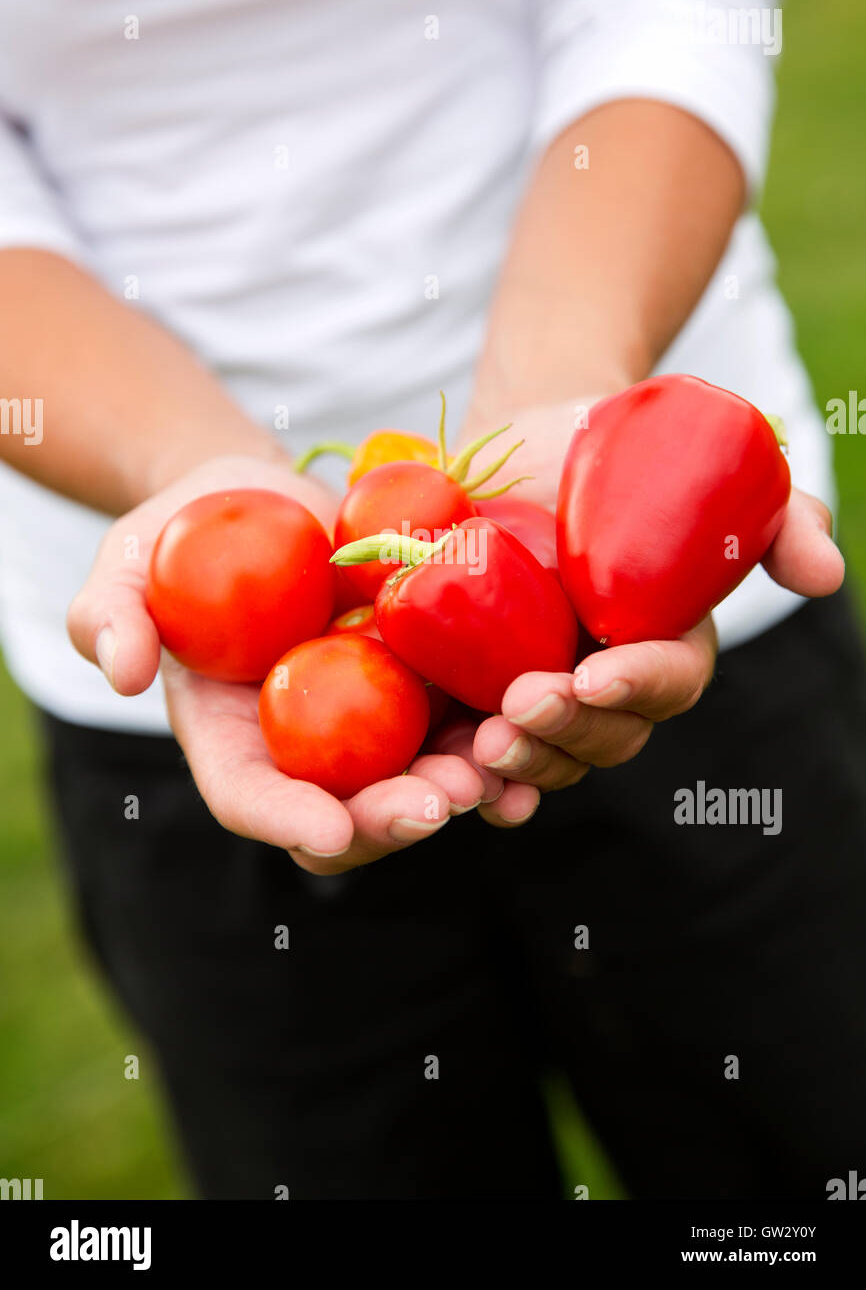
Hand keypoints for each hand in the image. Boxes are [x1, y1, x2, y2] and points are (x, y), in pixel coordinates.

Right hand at [67, 454, 498, 873]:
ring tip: (496, 768)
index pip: (252, 799)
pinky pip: (470, 723)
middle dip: (393, 819)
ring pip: (421, 778)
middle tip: (437, 803)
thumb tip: (126, 673)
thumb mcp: (129, 560)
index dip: (288, 820)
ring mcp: (372, 719)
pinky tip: (537, 724)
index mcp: (233, 737)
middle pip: (349, 813)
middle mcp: (308, 747)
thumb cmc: (185, 530)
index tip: (327, 829)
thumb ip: (112, 614)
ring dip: (463, 785)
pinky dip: (504, 735)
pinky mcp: (427, 680)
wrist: (270, 497)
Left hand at [453, 399, 844, 821]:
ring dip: (525, 762)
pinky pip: (486, 752)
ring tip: (487, 743)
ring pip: (551, 756)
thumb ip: (778, 516)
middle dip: (571, 730)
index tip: (596, 672)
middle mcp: (609, 681)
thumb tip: (826, 576)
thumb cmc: (622, 451)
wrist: (521, 439)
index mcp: (666, 640)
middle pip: (608, 736)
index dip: (639, 684)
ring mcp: (546, 691)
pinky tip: (463, 775)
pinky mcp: (482, 689)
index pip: (669, 680)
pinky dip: (477, 775)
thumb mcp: (709, 463)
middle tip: (524, 705)